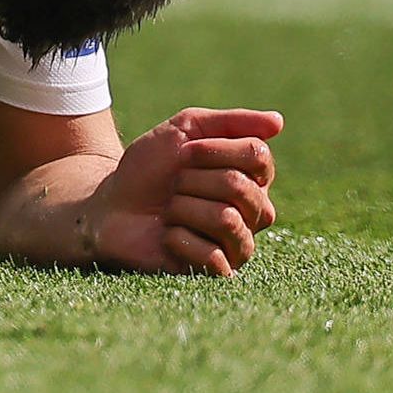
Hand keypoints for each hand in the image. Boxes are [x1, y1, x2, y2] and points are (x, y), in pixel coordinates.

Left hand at [88, 108, 282, 275]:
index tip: (185, 152)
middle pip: (240, 186)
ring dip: (183, 208)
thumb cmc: (150, 167)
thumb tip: (279, 121)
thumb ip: (232, 122)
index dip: (213, 149)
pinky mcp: (219, 271)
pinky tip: (169, 237)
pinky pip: (213, 256)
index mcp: (253, 176)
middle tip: (174, 186)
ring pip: (226, 219)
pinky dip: (179, 239)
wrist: (113, 205)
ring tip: (171, 211)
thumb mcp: (185, 129)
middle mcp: (254, 211)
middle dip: (193, 179)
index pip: (257, 154)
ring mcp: (239, 243)